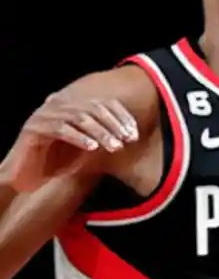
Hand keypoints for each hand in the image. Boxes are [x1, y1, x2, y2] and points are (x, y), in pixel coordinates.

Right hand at [0, 92, 137, 192]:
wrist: (24, 176)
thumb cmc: (57, 162)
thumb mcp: (85, 146)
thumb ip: (103, 136)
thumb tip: (131, 134)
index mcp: (72, 104)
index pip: (103, 103)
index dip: (121, 116)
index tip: (134, 133)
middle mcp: (58, 105)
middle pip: (93, 108)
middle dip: (114, 124)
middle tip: (128, 140)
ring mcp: (44, 114)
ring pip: (79, 118)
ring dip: (101, 132)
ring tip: (115, 146)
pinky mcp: (34, 128)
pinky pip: (61, 129)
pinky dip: (79, 138)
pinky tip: (92, 148)